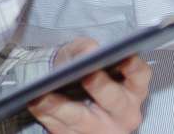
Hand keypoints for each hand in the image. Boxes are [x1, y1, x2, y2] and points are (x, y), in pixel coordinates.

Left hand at [27, 39, 151, 133]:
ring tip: (43, 95)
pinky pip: (62, 130)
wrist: (69, 94)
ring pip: (83, 120)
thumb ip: (85, 48)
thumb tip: (90, 50)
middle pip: (115, 101)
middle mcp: (124, 113)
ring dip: (61, 108)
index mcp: (133, 88)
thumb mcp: (82, 52)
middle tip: (87, 76)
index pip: (139, 76)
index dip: (134, 67)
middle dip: (101, 88)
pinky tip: (35, 103)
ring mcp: (103, 130)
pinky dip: (47, 116)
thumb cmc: (82, 70)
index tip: (124, 57)